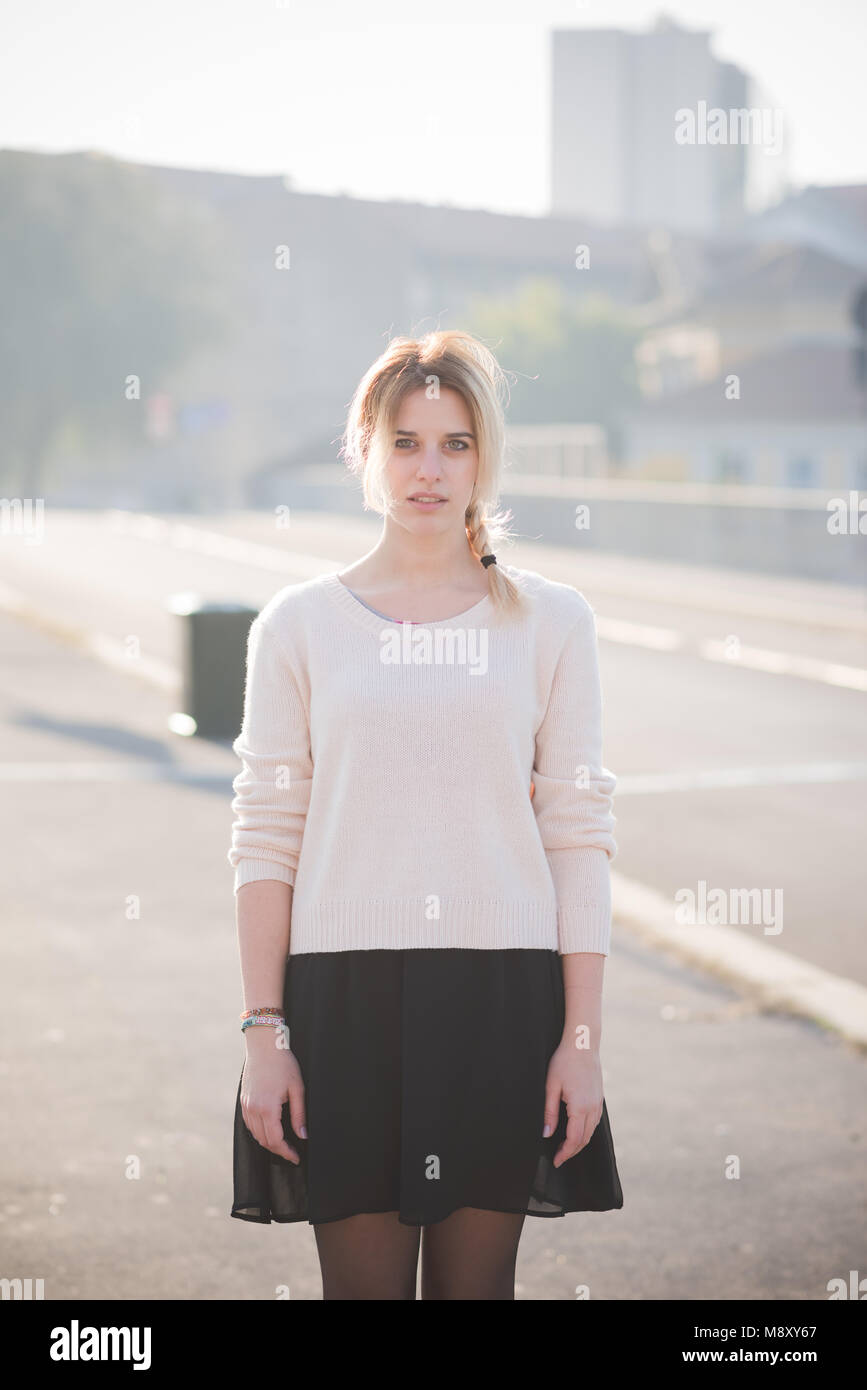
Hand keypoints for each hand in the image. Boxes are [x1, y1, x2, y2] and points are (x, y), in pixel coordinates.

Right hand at [240, 1030, 306, 1163]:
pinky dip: (259, 1132)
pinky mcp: (243, 1101)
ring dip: (268, 1142)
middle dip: (279, 1150)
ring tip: (283, 1143)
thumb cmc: (283, 1063)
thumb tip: (303, 1135)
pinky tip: (270, 1130)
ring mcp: (246, 1105)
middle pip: (264, 1141)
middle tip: (292, 1152)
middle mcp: (253, 1109)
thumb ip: (299, 1114)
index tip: (296, 1157)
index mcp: (267, 1108)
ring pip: (255, 1134)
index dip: (286, 1152)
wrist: (263, 1045)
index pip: (276, 1140)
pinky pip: (249, 1124)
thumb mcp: (297, 1088)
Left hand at [543, 1042, 603, 1168]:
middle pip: (584, 1139)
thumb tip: (546, 1134)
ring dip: (580, 1142)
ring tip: (566, 1147)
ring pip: (591, 1131)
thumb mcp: (551, 1086)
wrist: (583, 1044)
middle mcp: (592, 1108)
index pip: (574, 1139)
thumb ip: (549, 1112)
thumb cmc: (564, 1062)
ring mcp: (598, 1103)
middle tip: (559, 1157)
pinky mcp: (599, 1098)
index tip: (556, 1161)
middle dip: (572, 1151)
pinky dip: (586, 1131)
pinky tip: (576, 1130)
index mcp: (580, 1107)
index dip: (565, 1153)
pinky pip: (594, 1121)